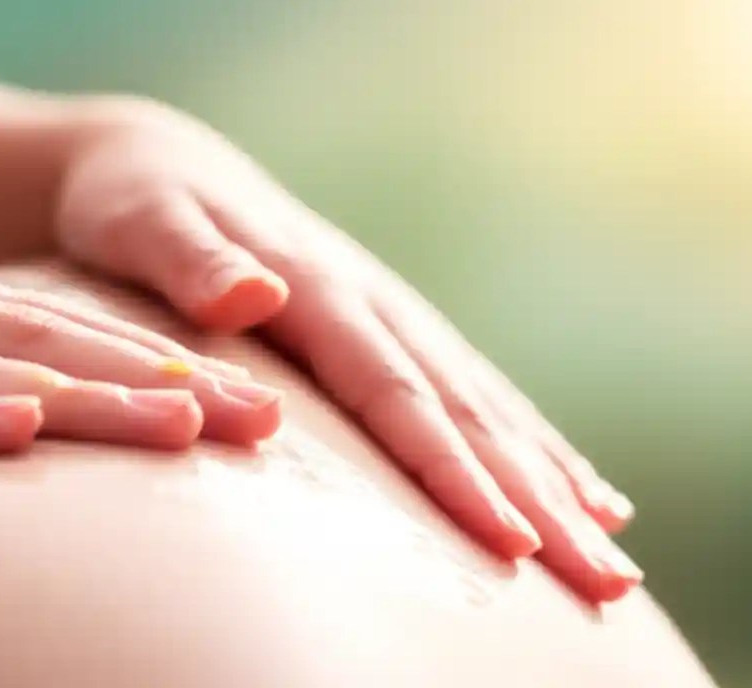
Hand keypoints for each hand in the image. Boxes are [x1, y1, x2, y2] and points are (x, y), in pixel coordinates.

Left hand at [57, 99, 639, 601]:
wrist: (158, 168)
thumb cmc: (134, 207)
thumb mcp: (142, 221)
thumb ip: (192, 260)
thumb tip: (253, 294)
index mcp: (317, 289)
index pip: (397, 395)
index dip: (454, 469)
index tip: (513, 541)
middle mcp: (372, 305)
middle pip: (469, 416)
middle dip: (540, 502)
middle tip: (610, 583)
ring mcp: (391, 317)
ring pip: (491, 412)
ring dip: (557, 487)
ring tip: (617, 559)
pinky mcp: (392, 331)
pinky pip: (479, 396)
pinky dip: (537, 448)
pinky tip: (588, 493)